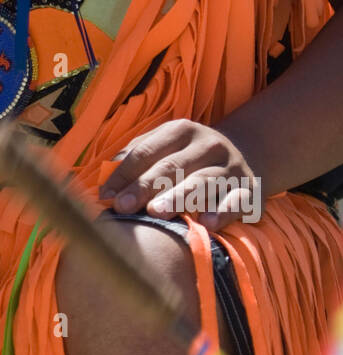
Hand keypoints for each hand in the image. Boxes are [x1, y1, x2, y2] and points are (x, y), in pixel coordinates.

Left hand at [98, 119, 262, 230]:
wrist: (245, 156)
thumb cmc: (188, 159)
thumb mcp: (165, 148)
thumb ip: (135, 159)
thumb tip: (102, 184)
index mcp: (181, 130)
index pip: (146, 150)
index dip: (123, 173)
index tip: (105, 196)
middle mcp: (208, 144)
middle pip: (171, 166)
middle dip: (144, 187)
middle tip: (123, 207)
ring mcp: (231, 167)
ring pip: (203, 182)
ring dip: (179, 197)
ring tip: (158, 211)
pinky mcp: (251, 189)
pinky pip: (238, 202)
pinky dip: (223, 212)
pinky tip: (206, 224)